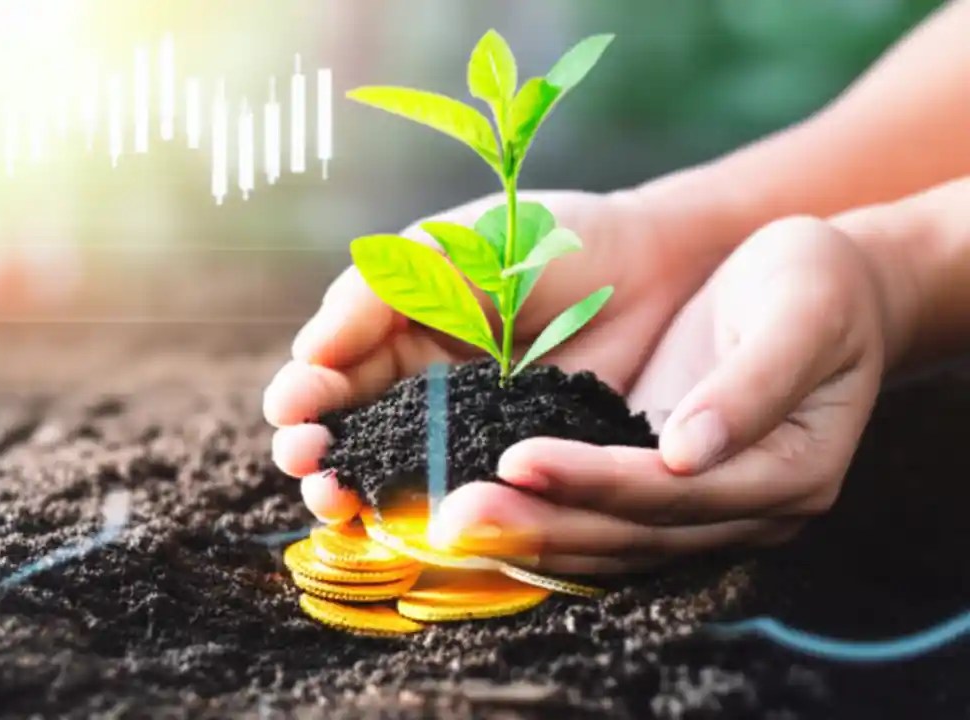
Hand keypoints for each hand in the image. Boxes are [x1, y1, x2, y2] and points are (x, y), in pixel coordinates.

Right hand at [264, 189, 723, 523]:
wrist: (650, 261)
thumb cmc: (540, 238)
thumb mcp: (445, 249)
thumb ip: (375, 293)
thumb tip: (307, 354)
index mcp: (392, 336)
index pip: (328, 377)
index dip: (302, 397)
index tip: (291, 408)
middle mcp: (419, 394)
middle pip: (347, 438)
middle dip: (314, 453)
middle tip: (307, 457)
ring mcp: (465, 436)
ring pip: (392, 478)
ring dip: (352, 492)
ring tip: (335, 496)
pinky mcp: (516, 468)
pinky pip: (461, 497)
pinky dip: (425, 515)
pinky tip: (398, 519)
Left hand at [438, 217, 889, 572]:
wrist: (827, 292)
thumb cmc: (818, 285)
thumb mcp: (804, 311)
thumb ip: (754, 382)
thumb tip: (688, 453)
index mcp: (789, 472)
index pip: (675, 491)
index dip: (595, 481)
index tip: (518, 460)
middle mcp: (742, 510)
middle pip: (629, 534)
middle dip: (539, 526)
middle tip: (454, 519)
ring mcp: (700, 512)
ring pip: (604, 543)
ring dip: (526, 536)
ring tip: (448, 525)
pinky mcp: (658, 493)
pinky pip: (593, 523)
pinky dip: (538, 523)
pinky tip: (478, 513)